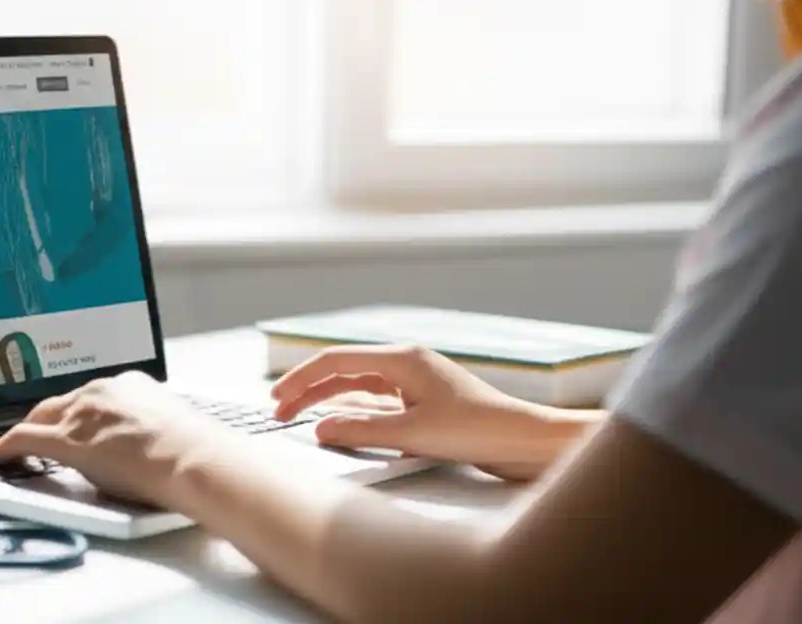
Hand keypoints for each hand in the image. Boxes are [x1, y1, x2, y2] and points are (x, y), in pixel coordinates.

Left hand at [0, 372, 240, 506]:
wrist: (190, 457)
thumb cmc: (192, 451)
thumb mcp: (169, 427)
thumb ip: (147, 428)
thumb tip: (144, 447)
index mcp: (130, 384)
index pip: (91, 397)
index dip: (78, 413)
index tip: (77, 424)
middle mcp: (101, 391)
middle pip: (59, 404)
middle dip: (45, 420)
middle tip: (37, 436)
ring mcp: (81, 413)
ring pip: (40, 419)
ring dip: (29, 433)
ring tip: (18, 450)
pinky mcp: (65, 440)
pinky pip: (23, 439)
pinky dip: (6, 448)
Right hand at [272, 345, 598, 479]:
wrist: (525, 441)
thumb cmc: (476, 431)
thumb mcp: (411, 434)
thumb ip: (361, 430)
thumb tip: (319, 428)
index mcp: (403, 358)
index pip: (337, 360)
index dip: (301, 379)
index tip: (276, 399)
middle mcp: (406, 365)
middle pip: (344, 372)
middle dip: (309, 390)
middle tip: (278, 412)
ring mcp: (415, 386)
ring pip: (358, 389)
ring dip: (328, 402)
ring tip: (298, 418)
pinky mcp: (423, 407)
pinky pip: (377, 405)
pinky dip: (353, 414)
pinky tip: (337, 426)